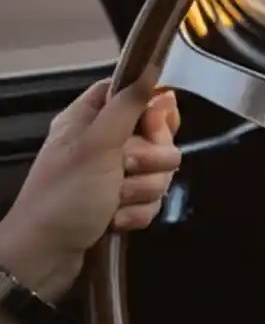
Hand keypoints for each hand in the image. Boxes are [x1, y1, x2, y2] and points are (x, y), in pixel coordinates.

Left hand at [0, 80, 180, 299]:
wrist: (45, 257)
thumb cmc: (64, 196)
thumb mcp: (97, 145)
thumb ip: (128, 106)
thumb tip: (152, 65)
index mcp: (90, 120)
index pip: (132, 95)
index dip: (152, 107)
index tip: (156, 123)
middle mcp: (103, 144)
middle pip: (157, 136)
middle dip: (150, 159)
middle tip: (125, 169)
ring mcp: (114, 177)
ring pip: (160, 172)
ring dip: (142, 191)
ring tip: (114, 203)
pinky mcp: (122, 205)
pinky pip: (153, 201)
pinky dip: (137, 214)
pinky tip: (115, 222)